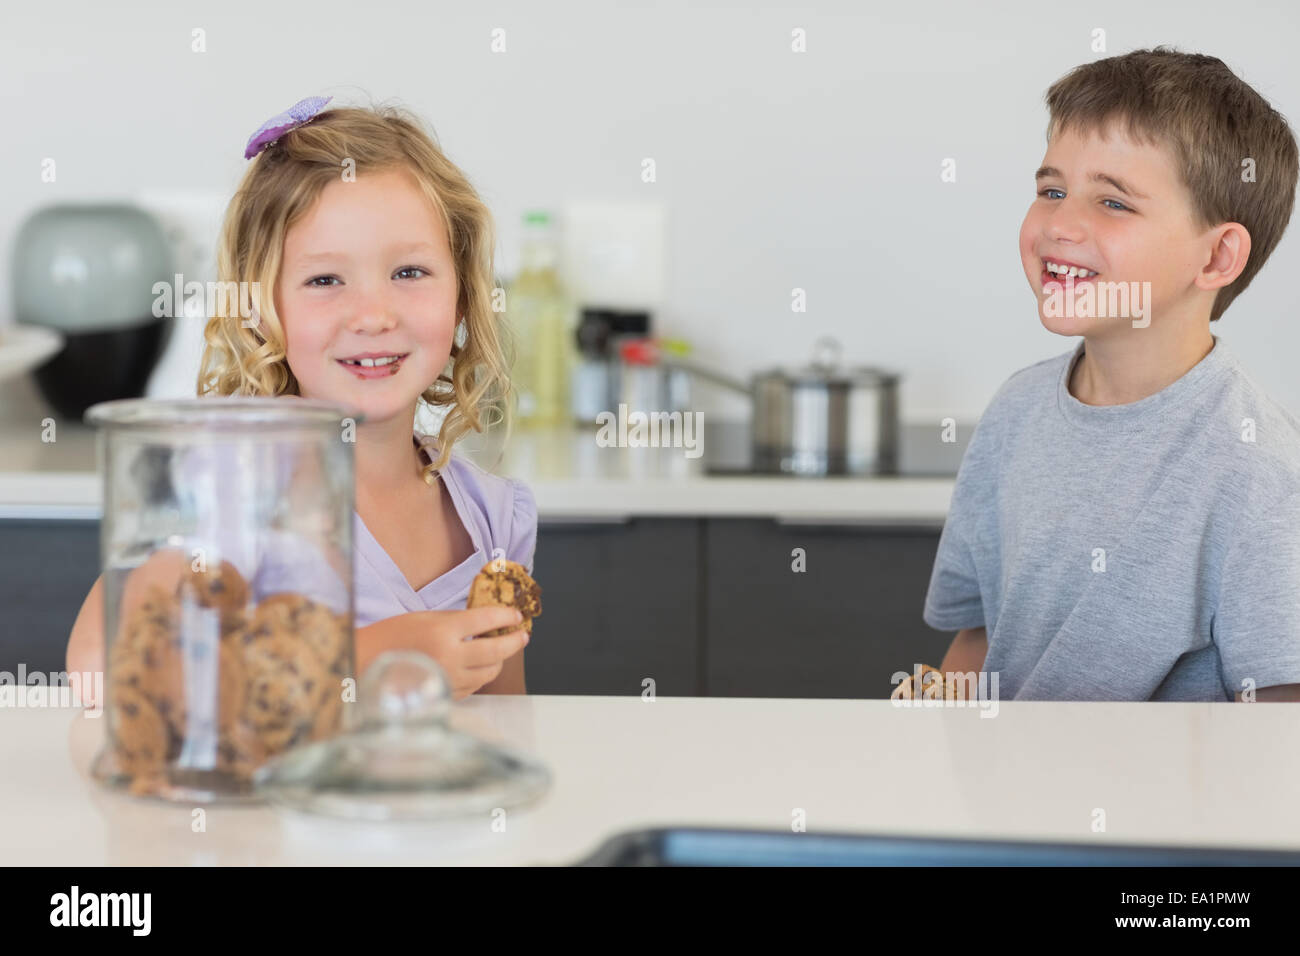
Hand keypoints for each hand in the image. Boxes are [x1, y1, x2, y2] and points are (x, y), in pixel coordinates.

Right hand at [356, 607, 528, 699]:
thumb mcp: (423, 617)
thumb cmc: (390, 636)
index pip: (487, 620)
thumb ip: (456, 620)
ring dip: (500, 660)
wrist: (364, 665)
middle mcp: (450, 656)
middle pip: (497, 649)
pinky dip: (482, 675)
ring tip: (501, 651)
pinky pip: (474, 686)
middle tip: (522, 635)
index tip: (516, 615)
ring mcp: (449, 679)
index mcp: (443, 631)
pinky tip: (480, 666)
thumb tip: (486, 621)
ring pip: (489, 671)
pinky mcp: (445, 695)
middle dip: (515, 641)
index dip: (507, 616)